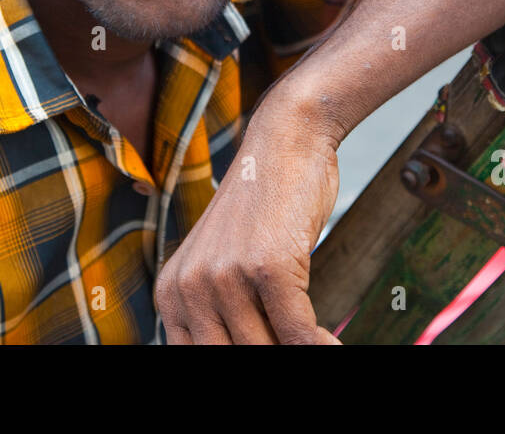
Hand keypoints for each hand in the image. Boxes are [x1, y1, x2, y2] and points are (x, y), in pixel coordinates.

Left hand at [155, 99, 342, 343]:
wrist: (286, 143)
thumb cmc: (263, 206)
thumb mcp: (223, 262)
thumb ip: (223, 310)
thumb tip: (254, 346)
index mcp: (171, 292)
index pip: (196, 356)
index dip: (233, 362)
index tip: (267, 350)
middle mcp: (190, 287)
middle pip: (232, 356)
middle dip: (270, 355)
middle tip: (297, 349)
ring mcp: (226, 277)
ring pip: (266, 349)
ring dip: (300, 351)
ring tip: (321, 347)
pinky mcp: (266, 267)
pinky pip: (297, 332)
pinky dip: (319, 346)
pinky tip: (333, 344)